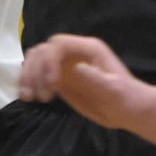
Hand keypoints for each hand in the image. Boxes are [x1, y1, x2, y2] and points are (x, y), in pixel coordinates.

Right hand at [20, 33, 150, 129]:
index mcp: (88, 49)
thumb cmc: (126, 98)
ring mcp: (65, 66)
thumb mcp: (114, 90)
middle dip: (35, 70)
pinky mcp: (60, 80)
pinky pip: (39, 76)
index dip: (49, 60)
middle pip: (43, 51)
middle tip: (38, 95)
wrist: (128, 111)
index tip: (52, 83)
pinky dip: (30, 84)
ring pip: (37, 61)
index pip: (59, 44)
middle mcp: (74, 53)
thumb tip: (76, 67)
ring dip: (28, 76)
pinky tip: (28, 97)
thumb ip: (95, 78)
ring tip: (28, 97)